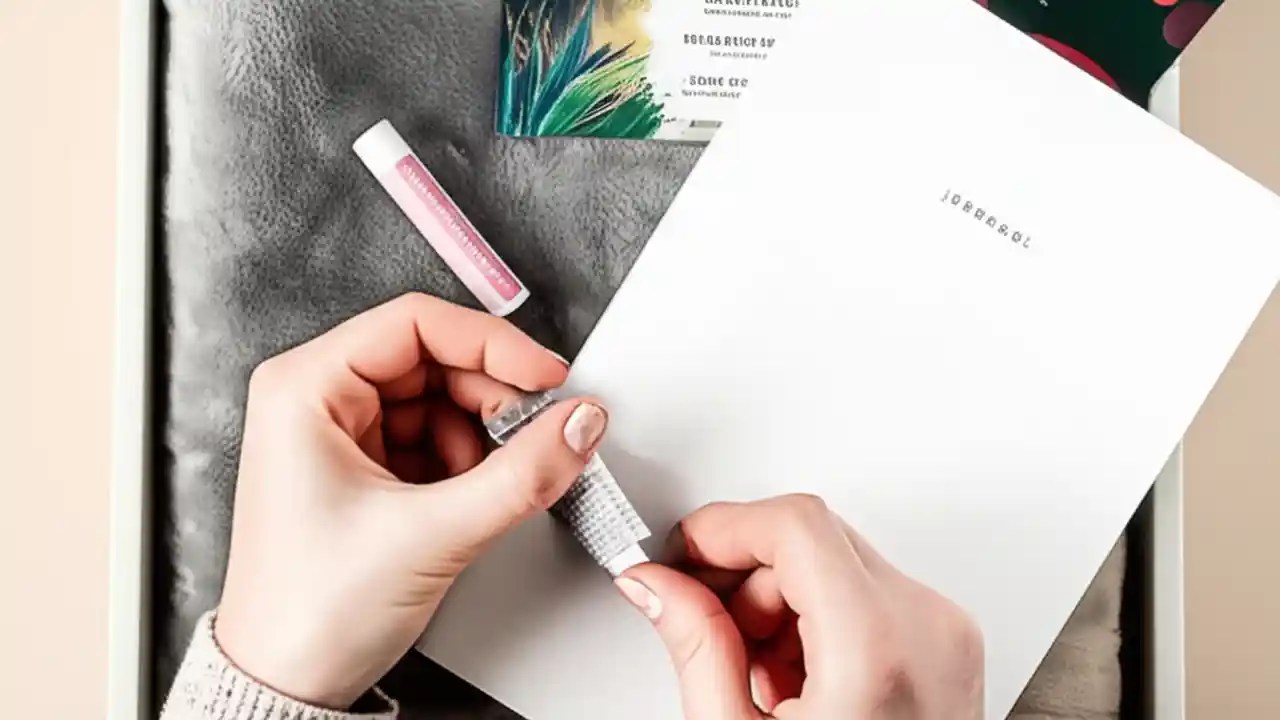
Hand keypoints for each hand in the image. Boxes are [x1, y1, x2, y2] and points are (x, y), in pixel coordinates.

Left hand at [214, 293, 607, 708]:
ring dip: (483, 437)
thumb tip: (577, 424)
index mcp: (305, 389)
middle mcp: (318, 401)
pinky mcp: (366, 471)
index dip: (492, 344)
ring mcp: (342, 436)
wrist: (287, 685)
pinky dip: (469, 463)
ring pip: (441, 402)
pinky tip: (474, 496)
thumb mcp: (431, 534)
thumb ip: (520, 475)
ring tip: (494, 482)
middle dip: (492, 399)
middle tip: (537, 434)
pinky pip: (435, 440)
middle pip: (435, 361)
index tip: (545, 376)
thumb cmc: (308, 612)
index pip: (416, 324)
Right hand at [616, 495, 983, 718]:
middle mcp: (928, 628)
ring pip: (837, 562)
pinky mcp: (948, 646)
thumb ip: (694, 646)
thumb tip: (658, 585)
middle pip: (813, 539)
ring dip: (780, 604)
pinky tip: (797, 685)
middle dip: (745, 576)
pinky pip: (866, 596)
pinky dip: (817, 624)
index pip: (794, 524)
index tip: (681, 554)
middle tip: (707, 628)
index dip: (722, 528)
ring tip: (761, 682)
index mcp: (877, 648)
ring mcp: (946, 636)